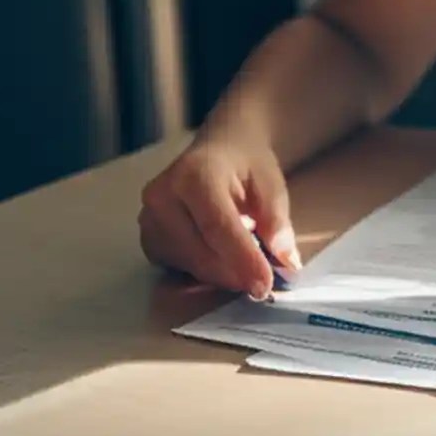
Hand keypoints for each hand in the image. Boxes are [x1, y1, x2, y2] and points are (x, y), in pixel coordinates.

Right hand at [139, 132, 300, 299]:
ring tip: (245, 260)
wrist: (218, 151)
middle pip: (200, 252)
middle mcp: (162, 196)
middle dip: (235, 274)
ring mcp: (149, 218)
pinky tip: (222, 256)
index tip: (264, 285)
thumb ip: (278, 220)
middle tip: (263, 284)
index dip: (242, 260)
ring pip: (189, 265)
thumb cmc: (246, 165)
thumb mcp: (272, 183)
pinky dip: (205, 271)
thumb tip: (287, 261)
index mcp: (195, 174)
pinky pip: (177, 267)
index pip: (217, 226)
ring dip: (222, 274)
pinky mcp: (147, 237)